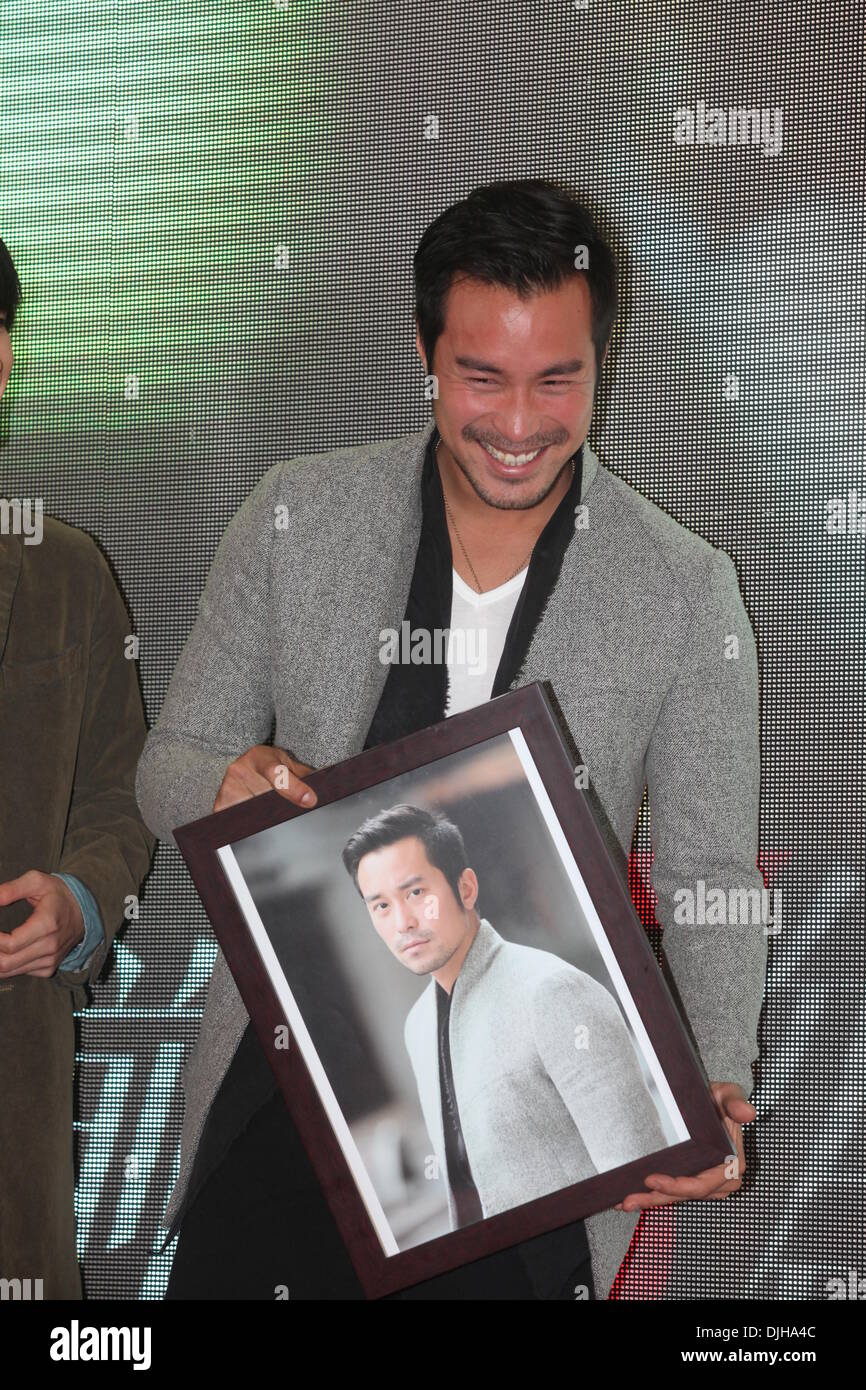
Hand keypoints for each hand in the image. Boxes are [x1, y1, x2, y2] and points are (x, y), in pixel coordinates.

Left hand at [0, 870, 85, 977]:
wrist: (83, 910)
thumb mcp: (36, 881)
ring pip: (10, 971)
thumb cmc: (58, 895)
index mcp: (47, 924)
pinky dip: (7, 966)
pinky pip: (20, 973)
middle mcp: (50, 946)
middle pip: (7, 962)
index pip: (10, 944)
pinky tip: (5, 953)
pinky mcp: (48, 967)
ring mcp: (50, 959)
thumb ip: (11, 889)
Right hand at [214, 744, 317, 811]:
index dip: (294, 788)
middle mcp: (241, 769)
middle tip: (287, 809)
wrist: (246, 762)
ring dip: (266, 816)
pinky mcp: (220, 803)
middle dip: (281, 806)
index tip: (310, 800)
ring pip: (255, 813)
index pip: (277, 774)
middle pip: (267, 799)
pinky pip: (239, 821)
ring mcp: (228, 786)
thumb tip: (326, 792)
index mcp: (261, 757)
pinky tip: (255, 817)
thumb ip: (305, 777)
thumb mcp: (289, 764)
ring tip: (269, 809)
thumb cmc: (270, 765)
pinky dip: (251, 823)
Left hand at [613, 1081, 754, 1211]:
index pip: (703, 1184)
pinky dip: (652, 1195)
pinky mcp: (691, 1178)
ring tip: (625, 1202)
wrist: (710, 1101)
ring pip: (677, 1196)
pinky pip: (673, 1191)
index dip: (678, 1186)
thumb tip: (747, 1112)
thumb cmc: (721, 1100)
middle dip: (658, 1198)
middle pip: (686, 1194)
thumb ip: (736, 1102)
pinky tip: (631, 1196)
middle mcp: (719, 1179)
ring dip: (651, 1200)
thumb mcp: (728, 1095)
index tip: (653, 1179)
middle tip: (630, 1198)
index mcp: (731, 1165)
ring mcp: (704, 1181)